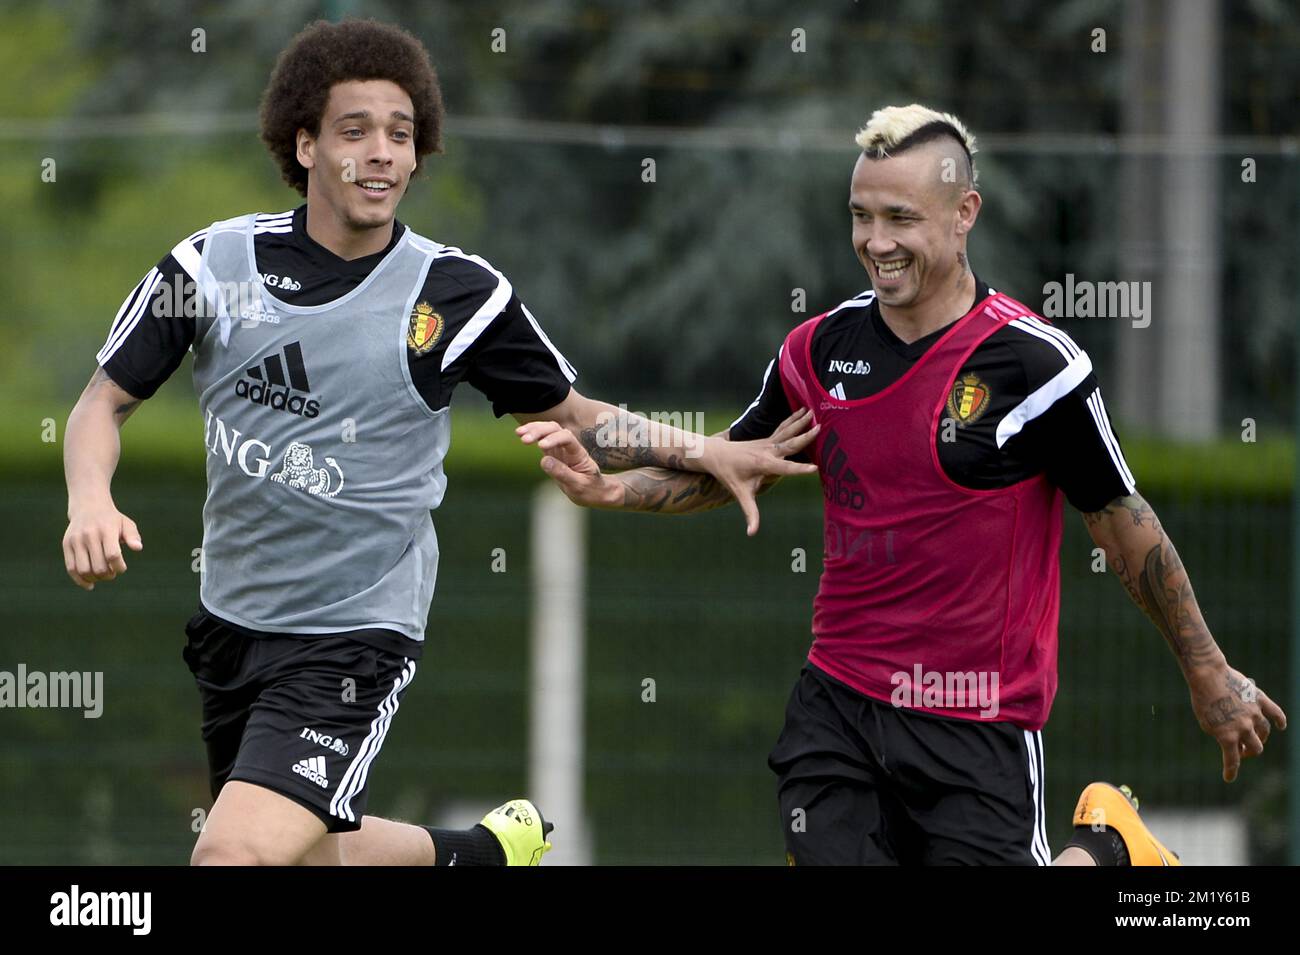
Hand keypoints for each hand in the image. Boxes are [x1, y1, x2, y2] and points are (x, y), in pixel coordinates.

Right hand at [62, 500, 142, 590]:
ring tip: (102, 576)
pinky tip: (90, 585)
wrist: (88, 506)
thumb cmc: (112, 520)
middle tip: (112, 573)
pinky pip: (71, 568)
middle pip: (98, 566)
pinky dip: (80, 580)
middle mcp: (89, 535)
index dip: (119, 567)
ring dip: (95, 579)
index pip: (113, 555)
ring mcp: (76, 540)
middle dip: (108, 575)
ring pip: (84, 570)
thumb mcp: (126, 524)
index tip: (122, 568)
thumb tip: (138, 548)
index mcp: (106, 530)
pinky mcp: (66, 545)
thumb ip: (133, 536)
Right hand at [516, 420, 620, 507]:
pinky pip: (542, 438)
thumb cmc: (590, 489)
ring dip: (533, 429)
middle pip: (555, 429)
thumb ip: (562, 473)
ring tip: (519, 433)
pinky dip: (532, 434)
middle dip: (539, 431)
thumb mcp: (578, 486)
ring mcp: (560, 448)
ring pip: (547, 430)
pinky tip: (520, 434)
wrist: (595, 491)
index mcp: (579, 453)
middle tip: (524, 438)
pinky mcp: (552, 452)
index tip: (540, 446)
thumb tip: (543, 460)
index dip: (554, 439)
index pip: (567, 439)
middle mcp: (569, 447)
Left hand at [700, 407, 819, 536]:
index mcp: (763, 464)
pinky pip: (783, 428)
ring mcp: (768, 443)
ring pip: (787, 430)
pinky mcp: (767, 439)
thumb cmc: (728, 475)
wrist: (716, 454)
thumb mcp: (740, 494)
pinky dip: (793, 419)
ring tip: (814, 411)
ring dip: (801, 421)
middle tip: (820, 428)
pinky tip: (803, 411)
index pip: (785, 468)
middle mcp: (767, 451)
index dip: (800, 469)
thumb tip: (752, 533)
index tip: (815, 468)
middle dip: (805, 436)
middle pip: (790, 443)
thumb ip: (750, 513)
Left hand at [1187, 663, 1286, 781]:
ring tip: (1253, 738)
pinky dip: (1280, 720)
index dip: (1231, 771)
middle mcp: (1244, 727)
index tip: (1228, 778)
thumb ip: (1221, 735)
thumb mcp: (1206, 723)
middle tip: (1242, 750)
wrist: (1208, 675)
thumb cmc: (1202, 699)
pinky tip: (1281, 725)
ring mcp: (1254, 714)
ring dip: (1260, 738)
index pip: (1232, 760)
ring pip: (1264, 732)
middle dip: (1249, 752)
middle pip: (1255, 748)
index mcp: (1227, 736)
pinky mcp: (1260, 700)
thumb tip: (1234, 745)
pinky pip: (1276, 713)